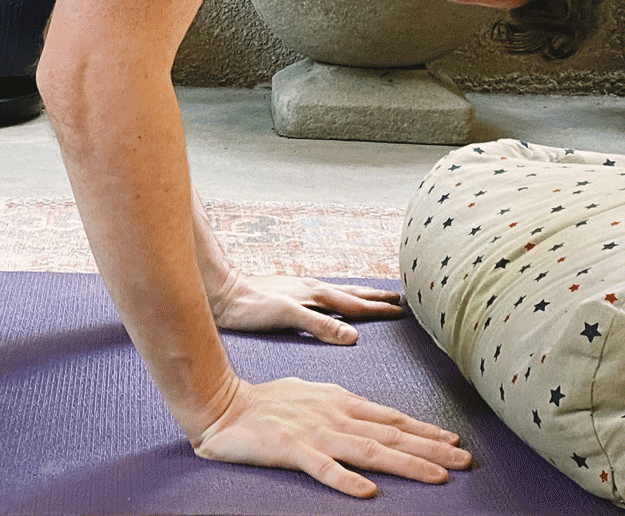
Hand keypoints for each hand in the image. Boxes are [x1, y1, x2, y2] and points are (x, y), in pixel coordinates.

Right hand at [193, 376, 469, 497]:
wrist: (221, 404)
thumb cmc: (266, 402)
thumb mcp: (313, 396)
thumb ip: (342, 407)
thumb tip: (372, 417)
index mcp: (339, 402)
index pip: (392, 418)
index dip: (425, 431)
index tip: (454, 441)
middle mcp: (334, 415)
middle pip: (391, 434)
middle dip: (431, 448)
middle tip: (465, 460)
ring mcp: (314, 432)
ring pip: (369, 450)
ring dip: (407, 463)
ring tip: (438, 476)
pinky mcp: (290, 449)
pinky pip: (322, 468)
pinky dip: (346, 480)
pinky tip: (369, 493)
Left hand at [209, 275, 407, 343]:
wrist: (222, 292)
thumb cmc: (251, 307)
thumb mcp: (288, 317)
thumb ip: (320, 325)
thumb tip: (353, 336)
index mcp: (316, 294)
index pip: (356, 304)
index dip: (379, 308)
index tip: (402, 310)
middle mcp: (312, 289)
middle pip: (352, 293)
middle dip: (376, 297)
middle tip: (399, 298)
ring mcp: (301, 289)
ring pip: (339, 292)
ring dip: (359, 294)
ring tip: (374, 295)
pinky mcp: (290, 293)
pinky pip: (324, 295)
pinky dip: (338, 298)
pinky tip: (332, 302)